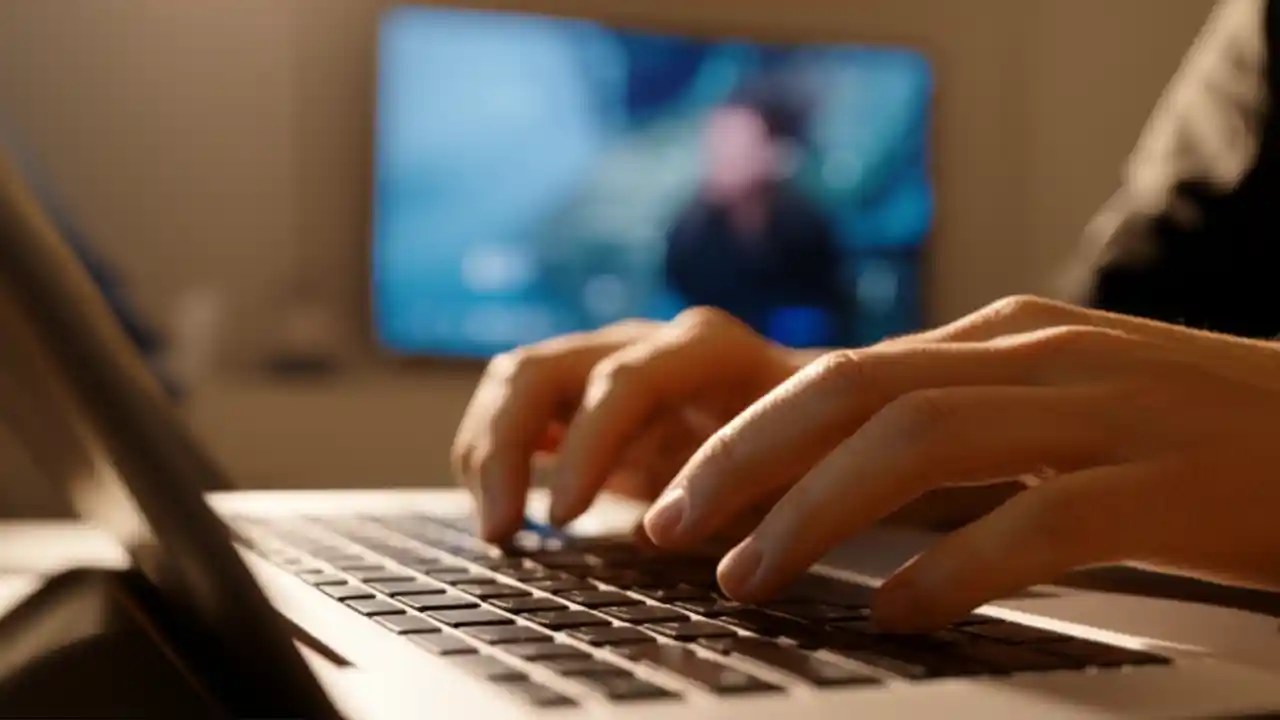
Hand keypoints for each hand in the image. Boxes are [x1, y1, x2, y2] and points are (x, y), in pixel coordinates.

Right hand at [451, 308, 803, 540]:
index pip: (624, 381)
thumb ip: (751, 485)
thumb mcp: (803, 465)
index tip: (564, 517)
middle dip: (504, 447)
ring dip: (486, 450)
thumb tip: (663, 534)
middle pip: (541, 370)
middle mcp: (647, 343)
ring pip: (514, 382)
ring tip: (494, 527)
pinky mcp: (588, 396)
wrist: (823, 419)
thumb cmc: (820, 446)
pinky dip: (495, 453)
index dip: (586, 445)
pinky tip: (501, 507)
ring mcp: (609, 362)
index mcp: (707, 349)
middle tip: (500, 532)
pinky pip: (518, 408)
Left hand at [640, 296, 1279, 631]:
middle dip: (747, 461)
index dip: (747, 434)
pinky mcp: (1170, 481)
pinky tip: (895, 610)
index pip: (844, 373)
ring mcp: (1107, 412)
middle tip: (671, 530)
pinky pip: (1042, 519)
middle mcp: (1040, 357)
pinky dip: (955, 565)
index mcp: (1006, 338)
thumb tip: (837, 468)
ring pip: (924, 440)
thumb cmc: (1186, 436)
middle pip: (857, 392)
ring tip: (747, 578)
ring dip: (816, 511)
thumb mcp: (1057, 405)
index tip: (678, 495)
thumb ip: (960, 419)